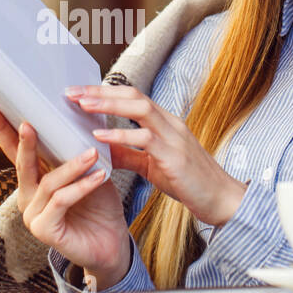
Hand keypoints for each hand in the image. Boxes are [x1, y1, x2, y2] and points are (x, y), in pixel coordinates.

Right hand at [0, 103, 131, 288]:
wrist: (112, 242)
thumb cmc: (100, 205)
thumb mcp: (88, 170)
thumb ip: (75, 149)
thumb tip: (78, 115)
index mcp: (34, 179)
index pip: (15, 150)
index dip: (4, 128)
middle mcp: (27, 196)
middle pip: (22, 164)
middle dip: (24, 142)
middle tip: (28, 122)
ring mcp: (33, 214)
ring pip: (48, 183)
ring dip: (72, 166)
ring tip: (92, 153)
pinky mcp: (44, 230)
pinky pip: (61, 201)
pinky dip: (81, 187)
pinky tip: (99, 177)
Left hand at [66, 84, 246, 226]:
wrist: (221, 200)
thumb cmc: (189, 182)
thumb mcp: (152, 164)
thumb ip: (128, 153)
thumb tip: (101, 146)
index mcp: (164, 122)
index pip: (131, 96)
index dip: (104, 91)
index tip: (77, 92)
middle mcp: (170, 123)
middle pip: (133, 95)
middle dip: (100, 91)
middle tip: (71, 92)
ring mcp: (174, 137)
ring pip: (140, 109)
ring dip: (109, 105)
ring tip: (82, 105)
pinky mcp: (175, 156)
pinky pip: (145, 139)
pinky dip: (121, 136)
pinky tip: (100, 136)